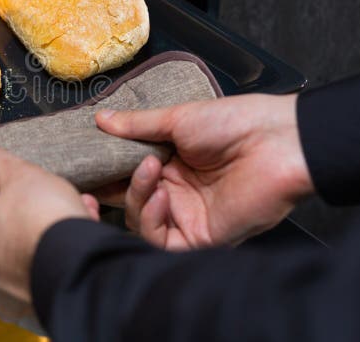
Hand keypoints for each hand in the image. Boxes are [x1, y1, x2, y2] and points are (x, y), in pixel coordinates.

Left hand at [0, 148, 98, 321]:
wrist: (82, 267)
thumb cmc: (42, 217)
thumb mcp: (19, 174)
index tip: (18, 191)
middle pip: (2, 235)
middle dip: (30, 215)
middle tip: (53, 199)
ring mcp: (4, 299)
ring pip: (26, 256)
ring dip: (49, 235)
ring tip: (78, 213)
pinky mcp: (32, 312)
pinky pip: (44, 277)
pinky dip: (59, 259)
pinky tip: (82, 240)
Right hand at [93, 93, 313, 249]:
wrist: (278, 141)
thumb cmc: (234, 122)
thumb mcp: (176, 119)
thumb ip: (135, 125)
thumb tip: (99, 118)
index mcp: (168, 163)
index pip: (124, 174)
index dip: (102, 171)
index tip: (81, 160)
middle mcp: (173, 192)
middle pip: (124, 200)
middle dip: (108, 187)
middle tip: (99, 169)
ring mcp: (185, 216)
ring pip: (138, 222)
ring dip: (135, 196)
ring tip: (150, 170)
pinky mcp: (199, 237)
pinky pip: (160, 240)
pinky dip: (151, 219)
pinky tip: (162, 196)